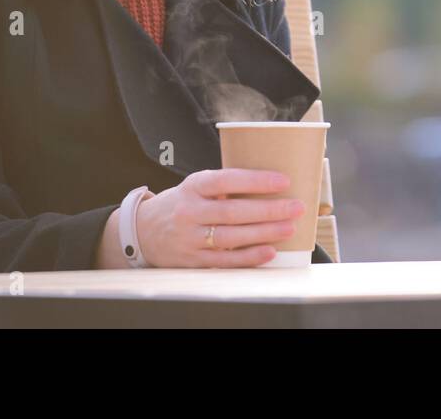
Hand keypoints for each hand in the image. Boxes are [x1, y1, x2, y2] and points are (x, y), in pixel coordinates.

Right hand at [135, 168, 306, 267]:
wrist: (144, 230)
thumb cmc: (183, 203)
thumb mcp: (197, 186)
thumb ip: (225, 186)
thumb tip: (270, 184)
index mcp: (194, 186)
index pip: (227, 180)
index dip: (256, 181)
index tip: (283, 181)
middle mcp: (190, 211)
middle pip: (233, 212)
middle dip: (269, 210)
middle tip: (296, 207)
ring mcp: (190, 238)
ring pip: (231, 237)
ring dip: (264, 233)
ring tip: (289, 228)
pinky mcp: (193, 260)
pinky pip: (225, 260)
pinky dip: (249, 257)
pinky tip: (269, 251)